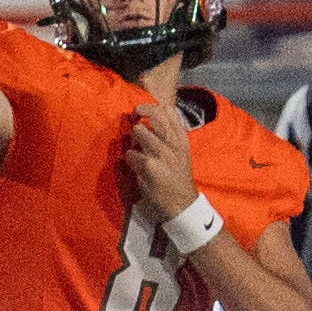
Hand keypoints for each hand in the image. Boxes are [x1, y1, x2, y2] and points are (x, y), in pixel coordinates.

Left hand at [126, 102, 197, 222]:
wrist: (181, 203)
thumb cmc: (177, 177)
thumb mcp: (181, 152)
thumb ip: (169, 135)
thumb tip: (151, 119)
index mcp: (181, 137)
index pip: (167, 109)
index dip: (151, 107)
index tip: (143, 114)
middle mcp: (173, 142)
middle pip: (153, 113)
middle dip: (138, 113)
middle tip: (133, 120)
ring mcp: (160, 152)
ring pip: (137, 131)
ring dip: (133, 140)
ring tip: (137, 150)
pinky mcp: (148, 165)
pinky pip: (129, 153)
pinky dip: (129, 160)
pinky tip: (136, 168)